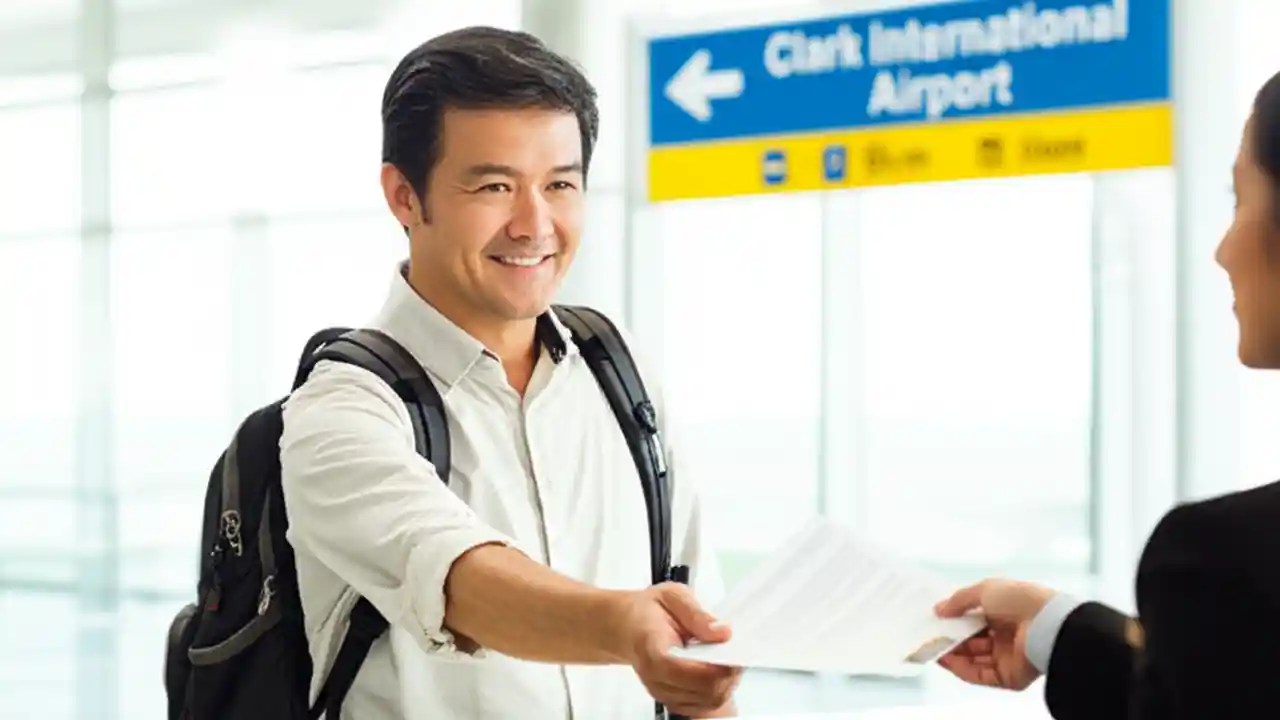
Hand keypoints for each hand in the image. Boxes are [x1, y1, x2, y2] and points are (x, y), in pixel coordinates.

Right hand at [610, 583, 740, 717]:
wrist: (626, 628)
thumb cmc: (647, 612)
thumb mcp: (672, 595)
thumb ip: (697, 613)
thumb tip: (722, 633)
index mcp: (651, 647)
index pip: (682, 670)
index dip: (713, 667)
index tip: (732, 652)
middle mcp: (654, 676)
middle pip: (702, 691)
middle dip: (727, 673)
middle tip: (735, 652)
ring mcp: (662, 691)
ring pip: (707, 702)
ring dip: (725, 682)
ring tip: (725, 659)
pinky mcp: (671, 700)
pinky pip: (704, 705)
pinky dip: (718, 690)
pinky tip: (716, 671)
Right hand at [933, 578, 1054, 690]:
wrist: (1047, 625)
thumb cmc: (1020, 601)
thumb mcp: (985, 590)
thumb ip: (959, 600)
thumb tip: (939, 610)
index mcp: (1006, 613)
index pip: (975, 619)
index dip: (956, 619)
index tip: (937, 619)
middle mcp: (1007, 636)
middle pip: (973, 641)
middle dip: (952, 637)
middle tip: (931, 635)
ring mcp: (1008, 657)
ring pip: (974, 659)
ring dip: (953, 654)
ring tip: (934, 647)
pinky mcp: (1008, 676)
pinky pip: (980, 674)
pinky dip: (962, 668)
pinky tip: (946, 660)